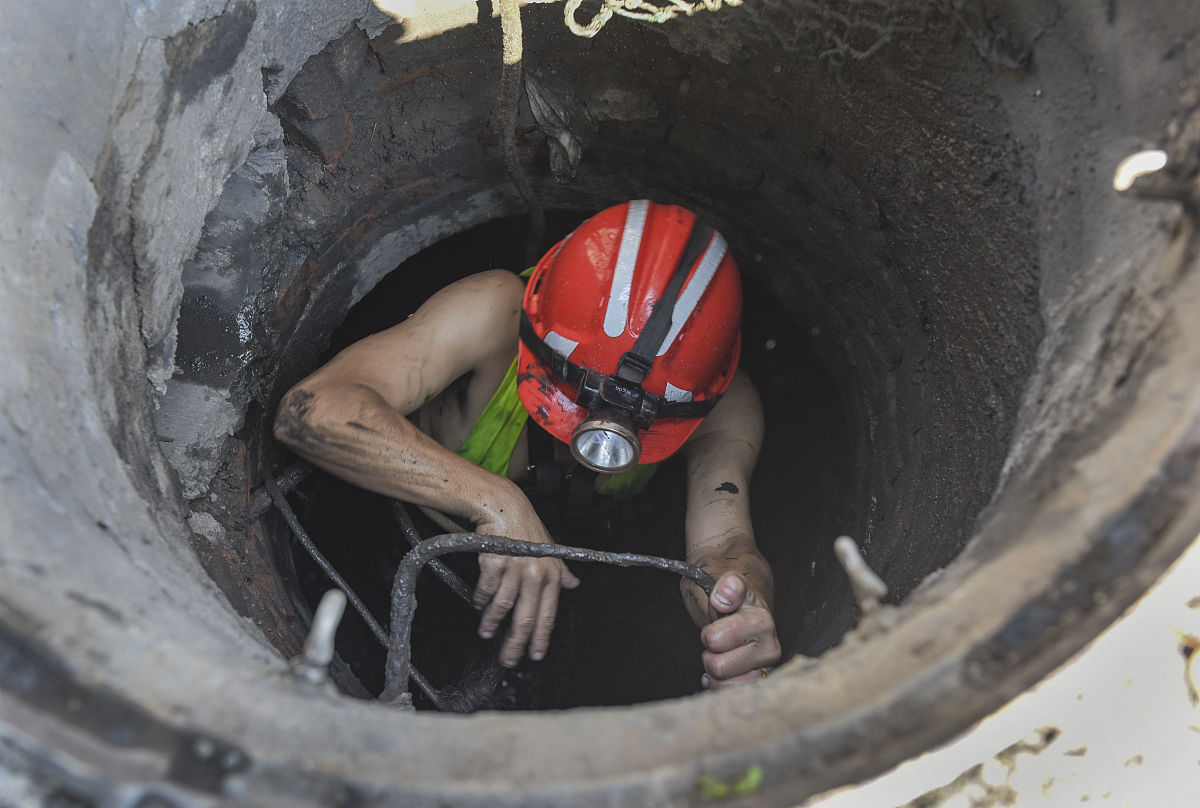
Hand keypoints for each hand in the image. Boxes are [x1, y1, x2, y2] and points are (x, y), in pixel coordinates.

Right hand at [473, 508, 579, 667]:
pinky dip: (481, 600)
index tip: (535, 655)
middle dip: (516, 643)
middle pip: (526, 618)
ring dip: (493, 623)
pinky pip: (486, 590)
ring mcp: (514, 569)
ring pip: (503, 606)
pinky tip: (479, 605)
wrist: (505, 507)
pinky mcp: (494, 564)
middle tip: (508, 659)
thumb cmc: (526, 528)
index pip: (548, 614)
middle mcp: (535, 574)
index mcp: (551, 575)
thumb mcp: (549, 549)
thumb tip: (574, 584)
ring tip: (487, 633)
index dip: (541, 638)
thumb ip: (561, 570)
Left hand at [699, 572, 780, 689]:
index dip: (709, 633)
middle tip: (717, 641)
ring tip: (722, 654)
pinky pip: (731, 694)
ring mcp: (768, 668)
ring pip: (724, 682)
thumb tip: (721, 600)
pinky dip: (720, 685)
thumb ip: (727, 586)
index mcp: (761, 621)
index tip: (715, 624)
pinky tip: (722, 672)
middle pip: (717, 665)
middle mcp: (770, 646)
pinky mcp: (763, 684)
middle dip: (710, 653)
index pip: (715, 639)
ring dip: (715, 670)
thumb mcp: (730, 586)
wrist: (751, 615)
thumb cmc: (736, 604)